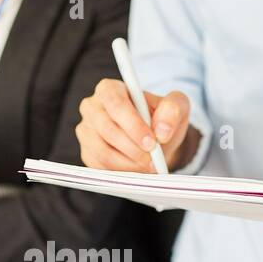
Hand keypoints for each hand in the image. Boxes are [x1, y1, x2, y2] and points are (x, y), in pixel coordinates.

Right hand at [77, 78, 199, 171]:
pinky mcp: (87, 152)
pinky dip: (121, 172)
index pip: (115, 104)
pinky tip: (136, 170)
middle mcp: (92, 107)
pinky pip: (99, 167)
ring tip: (148, 166)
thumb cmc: (162, 119)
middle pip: (107, 130)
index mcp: (109, 89)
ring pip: (102, 152)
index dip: (133, 125)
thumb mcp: (176, 107)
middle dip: (133, 148)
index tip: (152, 143)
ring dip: (128, 164)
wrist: (155, 141)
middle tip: (153, 160)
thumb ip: (173, 110)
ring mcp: (86, 131)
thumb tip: (162, 130)